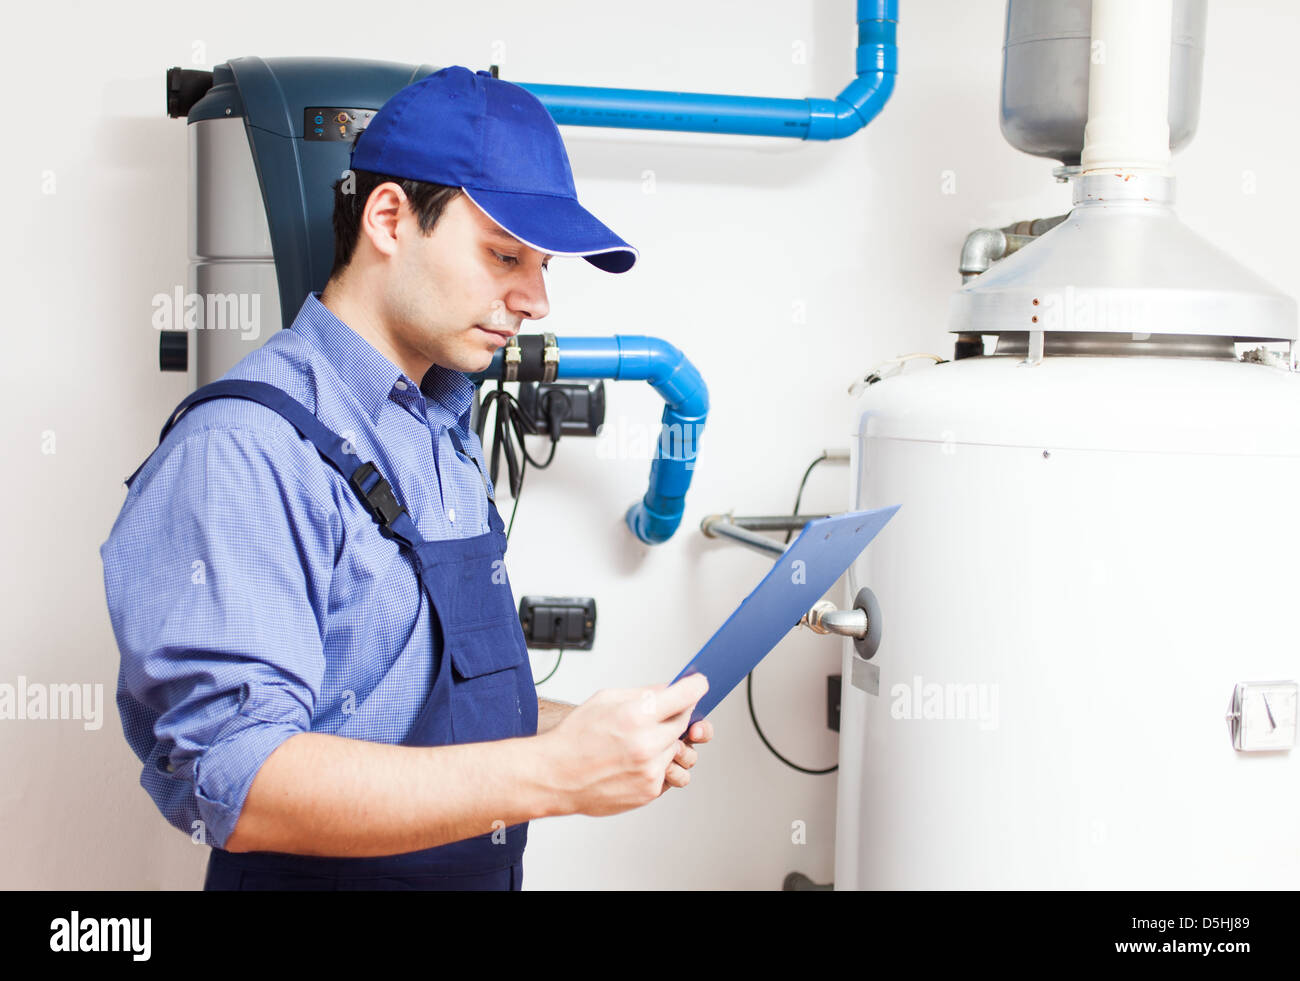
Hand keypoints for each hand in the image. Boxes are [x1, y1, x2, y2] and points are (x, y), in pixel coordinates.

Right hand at [540, 674, 708, 817]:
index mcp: (637, 715)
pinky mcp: (650, 789)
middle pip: (686, 722)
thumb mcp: (606, 699)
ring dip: (667, 742)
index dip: (695, 687)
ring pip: (679, 748)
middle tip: (660, 715)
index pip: (685, 696)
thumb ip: (644, 693)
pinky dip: (657, 764)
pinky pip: (668, 771)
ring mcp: (651, 769)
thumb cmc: (575, 737)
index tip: (699, 685)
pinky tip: (634, 761)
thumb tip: (671, 689)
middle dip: (677, 715)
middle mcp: (647, 743)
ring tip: (644, 742)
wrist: (556, 775)